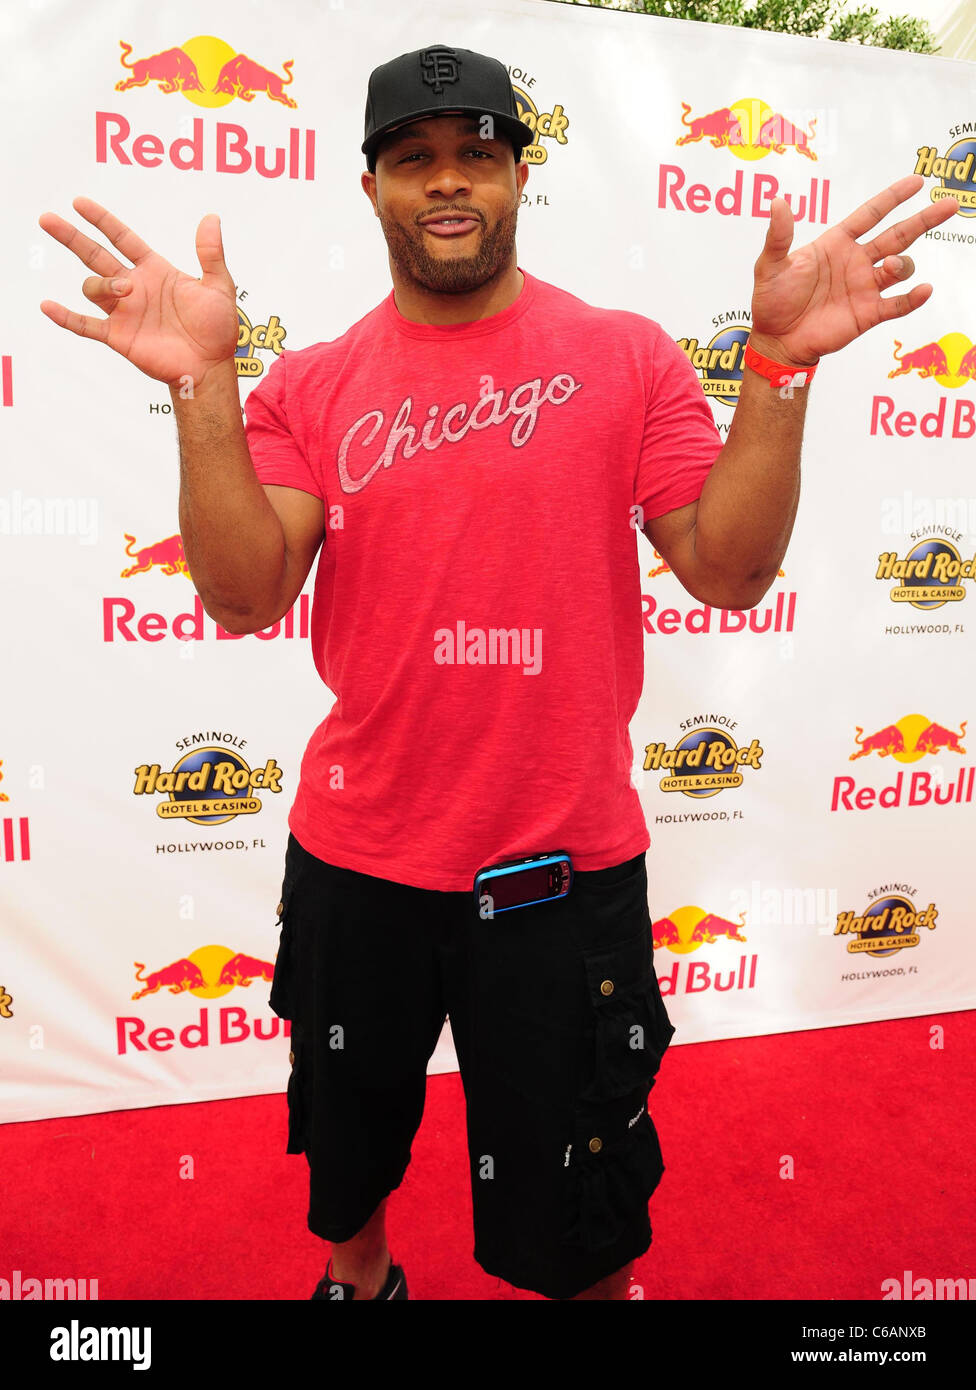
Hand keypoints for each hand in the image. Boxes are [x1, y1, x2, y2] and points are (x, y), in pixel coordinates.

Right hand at [38, 197, 238, 390]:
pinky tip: (48, 306)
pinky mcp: (119, 336)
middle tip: (48, 219)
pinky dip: (66, 317)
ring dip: (102, 283)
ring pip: (93, 287)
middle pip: (94, 255)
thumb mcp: (219, 285)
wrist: (210, 366)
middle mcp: (133, 287)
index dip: (101, 220)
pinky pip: (85, 325)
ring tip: (125, 288)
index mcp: (154, 270)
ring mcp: (124, 311)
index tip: (79, 203)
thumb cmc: (216, 328)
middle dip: (71, 237)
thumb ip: (211, 253)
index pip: (121, 238)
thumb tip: (212, 218)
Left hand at [749, 174, 959, 368]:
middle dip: (924, 220)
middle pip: (898, 235)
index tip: (917, 182)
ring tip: (890, 266)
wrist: (775, 340)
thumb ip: (779, 235)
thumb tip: (777, 202)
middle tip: (949, 205)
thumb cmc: (771, 301)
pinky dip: (913, 298)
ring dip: (903, 264)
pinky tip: (924, 290)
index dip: (893, 197)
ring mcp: (865, 288)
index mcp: (837, 244)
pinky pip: (897, 305)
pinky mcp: (868, 314)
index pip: (871, 214)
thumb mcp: (770, 265)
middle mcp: (856, 262)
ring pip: (900, 268)